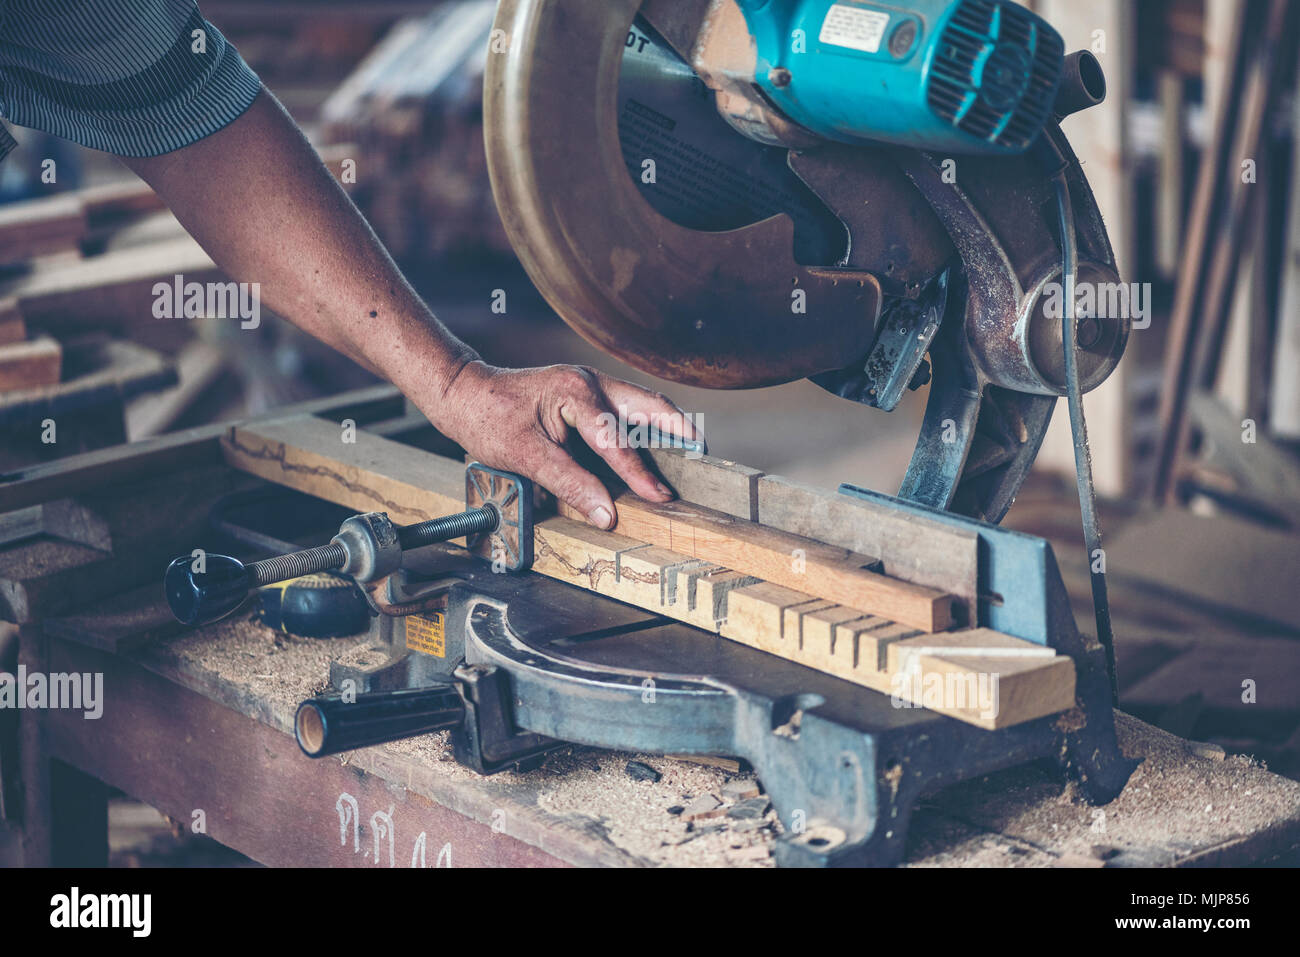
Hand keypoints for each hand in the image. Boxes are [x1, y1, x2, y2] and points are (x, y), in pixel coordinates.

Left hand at [422, 361, 701, 528]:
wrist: (462, 393)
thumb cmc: (489, 419)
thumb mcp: (527, 457)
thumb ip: (570, 484)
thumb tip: (607, 512)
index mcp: (577, 394)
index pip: (618, 441)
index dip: (639, 474)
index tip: (660, 497)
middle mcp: (590, 382)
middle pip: (648, 403)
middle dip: (677, 428)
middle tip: (702, 453)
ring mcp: (589, 383)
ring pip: (640, 401)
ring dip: (664, 422)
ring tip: (689, 445)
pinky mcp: (583, 391)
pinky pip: (624, 405)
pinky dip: (644, 422)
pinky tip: (652, 439)